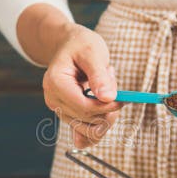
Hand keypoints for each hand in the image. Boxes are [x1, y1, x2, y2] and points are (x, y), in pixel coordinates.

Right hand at [38, 18, 121, 148]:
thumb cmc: (81, 45)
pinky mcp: (68, 115)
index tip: (122, 98)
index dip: (107, 106)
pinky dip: (100, 126)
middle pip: (87, 120)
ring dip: (106, 115)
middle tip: (113, 85)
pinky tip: (106, 113)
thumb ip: (99, 76)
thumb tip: (108, 98)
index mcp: (56, 83)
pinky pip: (84, 133)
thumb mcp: (93, 52)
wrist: (70, 45)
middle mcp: (54, 99)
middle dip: (108, 109)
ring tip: (106, 89)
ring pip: (88, 129)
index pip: (84, 107)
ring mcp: (60, 109)